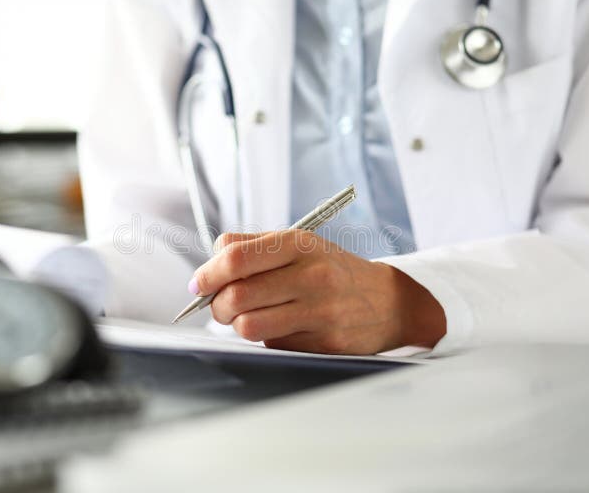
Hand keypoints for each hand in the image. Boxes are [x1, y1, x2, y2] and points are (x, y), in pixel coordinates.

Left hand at [188, 230, 445, 353]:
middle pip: (236, 296)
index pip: (235, 259)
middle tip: (222, 305)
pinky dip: (267, 337)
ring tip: (248, 316)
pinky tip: (283, 326)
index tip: (200, 285)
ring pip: (249, 326)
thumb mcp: (299, 244)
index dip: (208, 275)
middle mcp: (310, 275)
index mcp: (298, 243)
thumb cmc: (333, 270)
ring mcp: (319, 310)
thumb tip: (210, 262)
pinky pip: (272, 344)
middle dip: (218, 305)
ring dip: (239, 325)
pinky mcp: (324, 342)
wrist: (389, 301)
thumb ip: (251, 245)